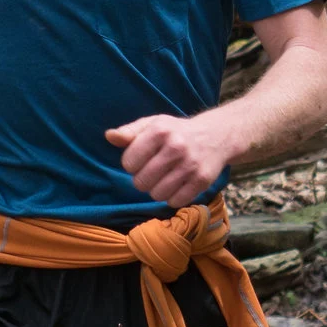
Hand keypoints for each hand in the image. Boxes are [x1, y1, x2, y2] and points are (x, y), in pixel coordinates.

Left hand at [107, 114, 231, 206]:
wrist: (216, 135)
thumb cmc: (176, 132)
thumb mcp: (153, 124)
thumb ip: (129, 132)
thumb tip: (109, 136)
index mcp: (159, 130)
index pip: (128, 163)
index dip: (132, 164)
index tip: (142, 159)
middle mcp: (175, 147)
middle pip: (141, 182)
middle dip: (143, 179)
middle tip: (152, 171)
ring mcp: (190, 165)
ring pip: (157, 195)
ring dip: (157, 190)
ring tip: (164, 178)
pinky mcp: (202, 181)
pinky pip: (175, 202)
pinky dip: (173, 197)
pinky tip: (177, 185)